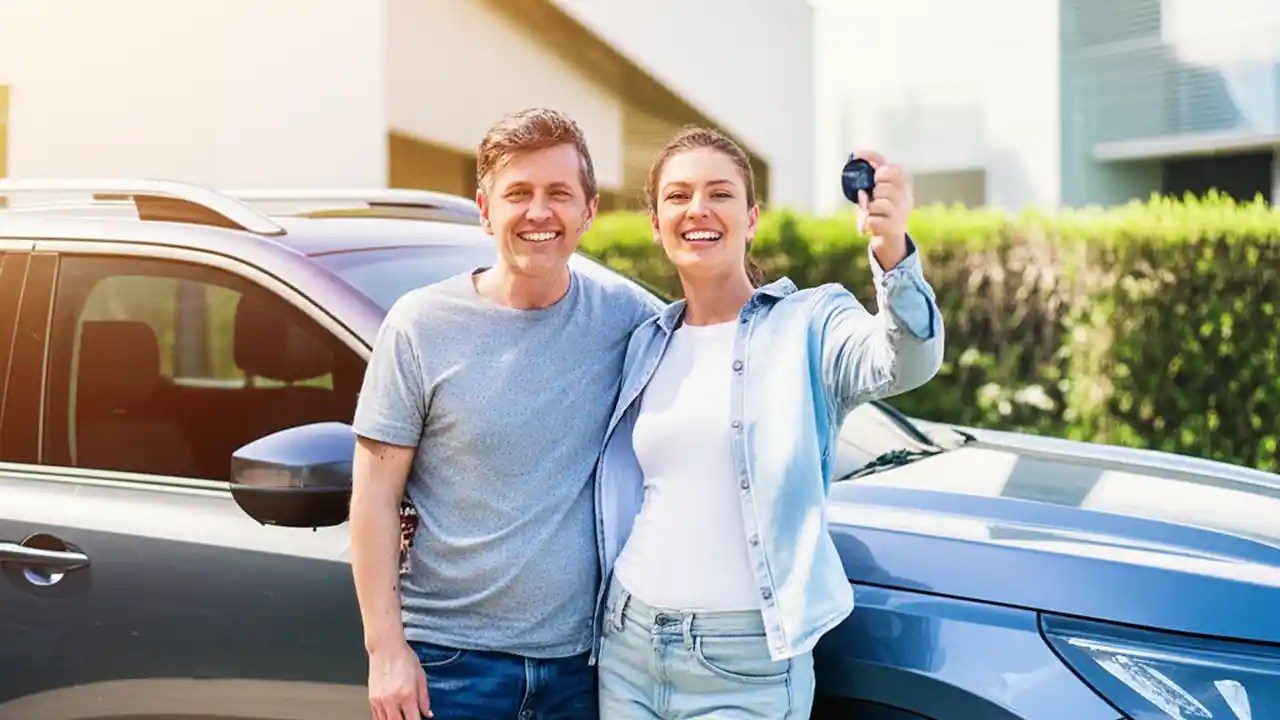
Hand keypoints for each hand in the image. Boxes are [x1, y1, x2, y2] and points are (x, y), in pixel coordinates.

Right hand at [368, 642, 430, 719]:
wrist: (386, 648)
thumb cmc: (403, 658)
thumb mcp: (421, 677)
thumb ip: (424, 698)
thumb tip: (428, 713)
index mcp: (407, 695)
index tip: (419, 719)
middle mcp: (392, 700)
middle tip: (409, 717)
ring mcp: (380, 700)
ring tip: (400, 716)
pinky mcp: (372, 698)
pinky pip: (376, 716)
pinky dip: (383, 719)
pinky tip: (390, 716)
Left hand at [853, 150, 912, 268]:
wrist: (889, 238)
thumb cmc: (878, 210)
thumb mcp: (873, 191)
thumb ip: (867, 177)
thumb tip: (857, 169)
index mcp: (902, 185)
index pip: (895, 170)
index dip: (876, 164)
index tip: (862, 161)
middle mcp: (905, 197)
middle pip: (884, 186)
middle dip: (874, 190)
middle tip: (874, 196)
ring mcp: (901, 213)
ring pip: (878, 204)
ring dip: (870, 208)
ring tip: (874, 212)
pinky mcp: (893, 228)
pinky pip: (872, 220)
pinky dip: (868, 222)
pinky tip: (873, 224)